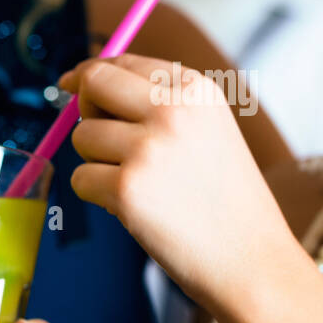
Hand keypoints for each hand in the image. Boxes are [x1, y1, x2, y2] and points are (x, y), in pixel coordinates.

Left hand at [59, 54, 297, 316]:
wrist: (250, 259)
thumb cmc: (222, 199)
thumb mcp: (206, 130)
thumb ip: (156, 102)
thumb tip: (83, 84)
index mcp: (196, 89)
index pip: (122, 62)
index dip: (90, 74)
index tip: (72, 84)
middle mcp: (173, 110)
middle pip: (94, 83)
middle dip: (84, 108)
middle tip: (100, 138)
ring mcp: (148, 148)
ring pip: (81, 136)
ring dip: (96, 161)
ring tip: (139, 183)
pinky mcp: (126, 188)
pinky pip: (80, 178)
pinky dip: (97, 196)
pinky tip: (134, 208)